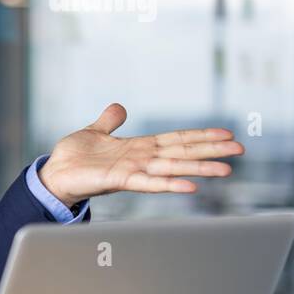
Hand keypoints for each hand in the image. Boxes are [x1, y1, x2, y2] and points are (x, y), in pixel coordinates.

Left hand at [38, 103, 243, 207]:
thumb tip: (120, 106)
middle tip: (240, 149)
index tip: (225, 133)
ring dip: (199, 168)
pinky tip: (190, 187)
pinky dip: (169, 184)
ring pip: (173, 168)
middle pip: (182, 152)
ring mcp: (133, 171)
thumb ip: (109, 121)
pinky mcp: (120, 180)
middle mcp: (141, 159)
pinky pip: (149, 183)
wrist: (53, 174)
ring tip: (227, 169)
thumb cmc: (72, 157)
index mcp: (138, 147)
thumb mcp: (93, 131)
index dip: (199, 136)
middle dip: (211, 150)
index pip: (176, 139)